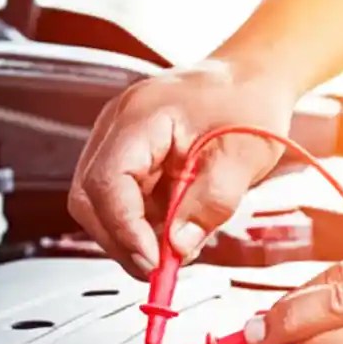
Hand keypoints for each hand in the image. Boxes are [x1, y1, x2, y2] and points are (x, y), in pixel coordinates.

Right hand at [67, 60, 295, 278]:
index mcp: (141, 116)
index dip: (125, 230)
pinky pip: (120, 200)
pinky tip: (171, 227)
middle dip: (121, 240)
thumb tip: (177, 246)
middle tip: (159, 267)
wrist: (252, 76)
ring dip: (131, 235)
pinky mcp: (130, 156)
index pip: (107, 183)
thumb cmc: (248, 100)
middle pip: (90, 198)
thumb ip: (211, 202)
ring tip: (174, 245)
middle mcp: (118, 126)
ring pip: (99, 204)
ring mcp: (119, 141)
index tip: (154, 260)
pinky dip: (141, 224)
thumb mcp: (245, 156)